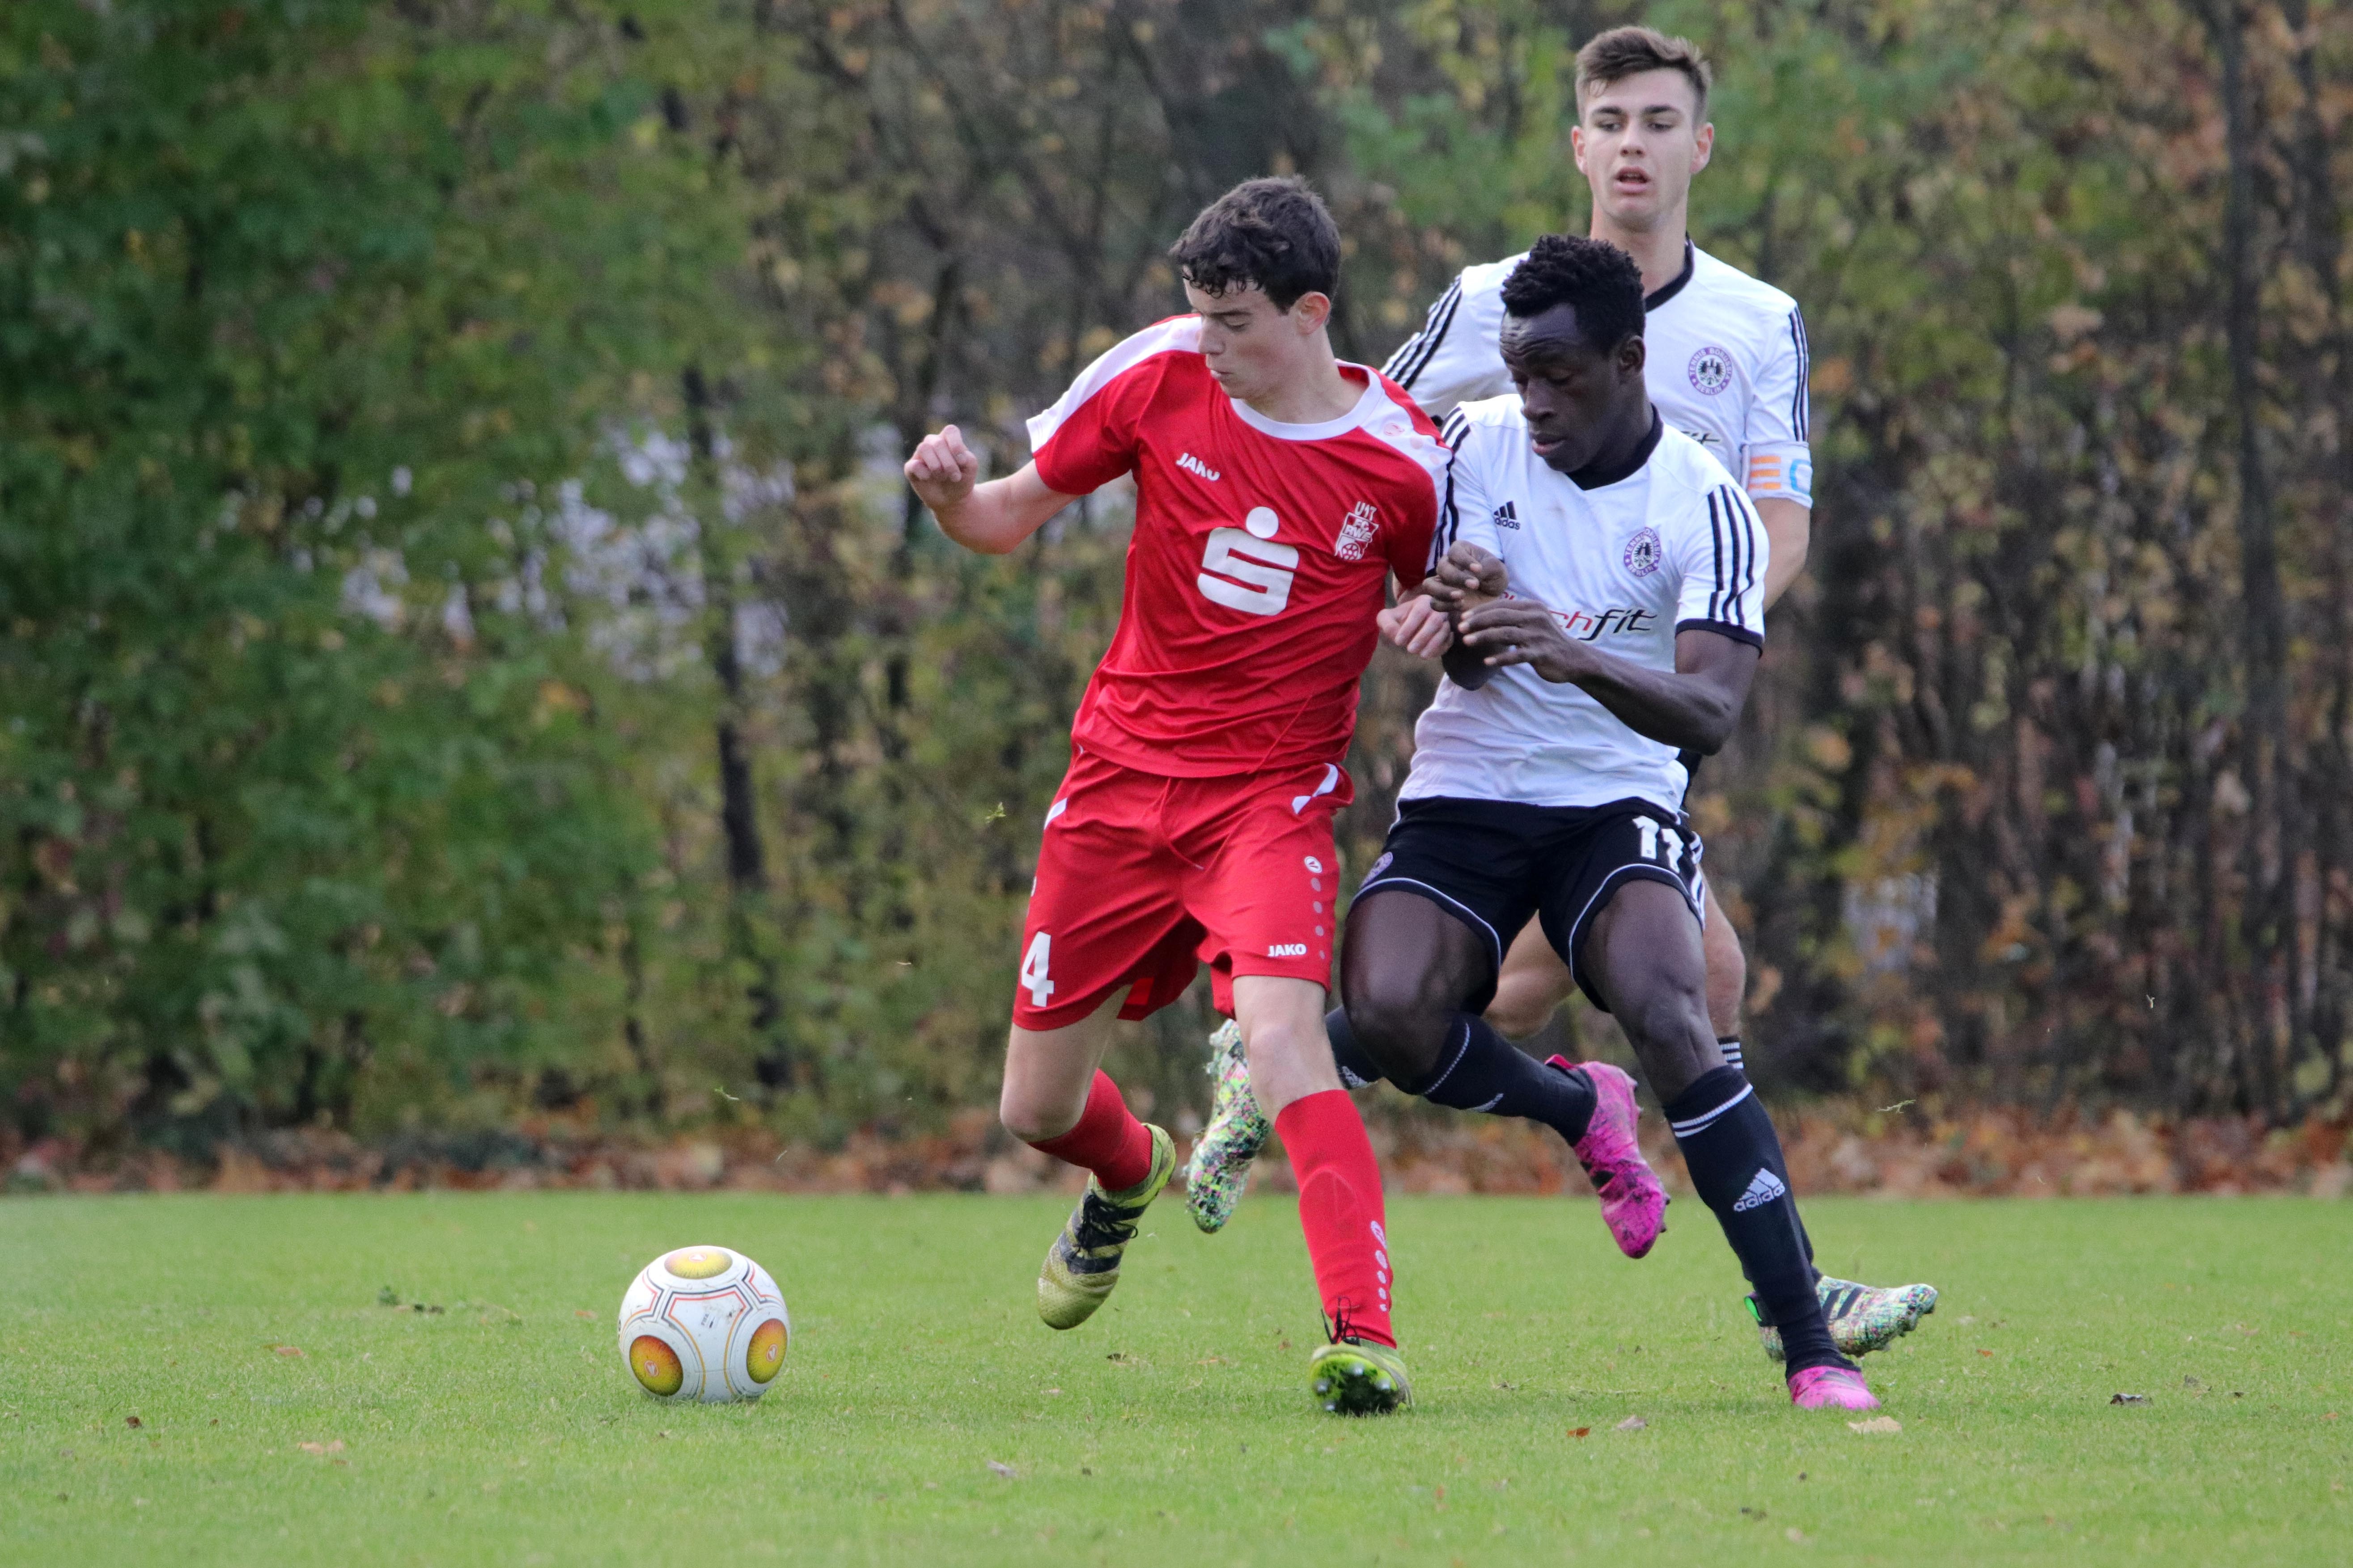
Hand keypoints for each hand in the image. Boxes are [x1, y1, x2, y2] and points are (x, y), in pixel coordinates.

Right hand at [904, 424, 980, 515]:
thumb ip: (967, 457)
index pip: (950, 431)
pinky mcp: (911, 468)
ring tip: (942, 477)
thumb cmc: (962, 479)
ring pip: (924, 448)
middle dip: (949, 463)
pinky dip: (923, 473)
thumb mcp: (970, 468)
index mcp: (948, 439)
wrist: (952, 499)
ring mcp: (921, 455)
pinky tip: (928, 478)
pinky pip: (913, 465)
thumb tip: (952, 455)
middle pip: (938, 443)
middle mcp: (933, 443)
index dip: (956, 444)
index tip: (962, 462)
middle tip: (955, 477)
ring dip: (936, 466)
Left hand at [1377, 594, 1452, 658]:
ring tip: (1422, 655)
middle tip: (1410, 650)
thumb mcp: (1386, 618)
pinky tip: (1432, 654)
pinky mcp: (1448, 633)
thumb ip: (1386, 623)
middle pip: (1435, 620)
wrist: (1407, 627)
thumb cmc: (1397, 620)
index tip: (1398, 641)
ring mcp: (1445, 621)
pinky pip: (1449, 640)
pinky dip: (1442, 648)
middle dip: (1423, 637)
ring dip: (1434, 644)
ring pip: (1444, 630)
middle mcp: (1437, 609)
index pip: (1419, 611)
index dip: (1409, 627)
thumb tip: (1394, 633)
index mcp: (1422, 602)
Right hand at [1422, 541, 1508, 612]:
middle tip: (1475, 585)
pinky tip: (1461, 605)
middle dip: (1457, 577)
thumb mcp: (1497, 570)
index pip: (1454, 551)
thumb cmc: (1494, 577)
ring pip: (1429, 585)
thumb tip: (1475, 573)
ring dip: (1443, 591)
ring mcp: (1441, 583)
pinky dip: (1445, 605)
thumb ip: (1488, 567)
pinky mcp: (1441, 600)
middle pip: (1442, 568)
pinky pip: (1434, 603)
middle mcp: (1447, 564)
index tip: (1478, 569)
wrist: (1493, 596)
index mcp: (1460, 551)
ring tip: (1461, 596)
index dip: (1464, 560)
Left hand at [1457, 597, 1598, 683]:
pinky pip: (1517, 655)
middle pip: (1500, 616)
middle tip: (1460, 628)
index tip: (1463, 617)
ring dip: (1483, 637)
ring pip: (1505, 634)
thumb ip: (1514, 617)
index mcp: (1532, 607)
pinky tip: (1487, 662)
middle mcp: (1536, 618)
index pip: (1501, 605)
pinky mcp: (1541, 653)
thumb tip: (1484, 616)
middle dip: (1478, 622)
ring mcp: (1539, 636)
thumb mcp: (1533, 622)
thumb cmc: (1546, 640)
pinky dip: (1500, 658)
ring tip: (1467, 642)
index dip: (1480, 611)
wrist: (1573, 658)